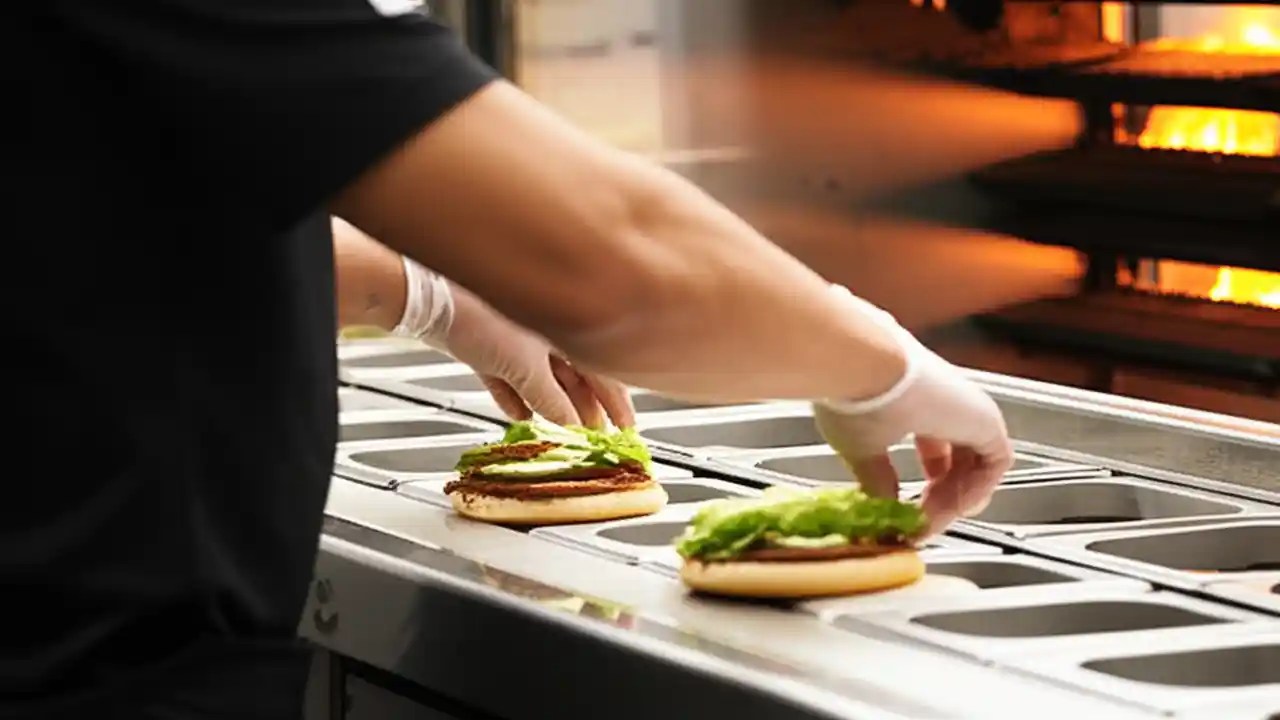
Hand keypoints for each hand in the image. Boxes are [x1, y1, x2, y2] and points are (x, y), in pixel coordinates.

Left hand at [395, 258, 634, 427]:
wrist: (425, 300)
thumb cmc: (478, 317)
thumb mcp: (524, 368)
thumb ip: (552, 400)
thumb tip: (574, 426)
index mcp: (564, 327)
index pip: (603, 370)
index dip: (617, 401)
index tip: (627, 427)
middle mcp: (544, 332)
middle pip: (577, 376)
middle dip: (589, 407)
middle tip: (601, 435)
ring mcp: (515, 339)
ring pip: (545, 380)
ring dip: (556, 406)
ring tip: (568, 431)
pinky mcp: (485, 347)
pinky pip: (507, 378)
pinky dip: (516, 397)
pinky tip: (521, 415)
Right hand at [812, 286, 1012, 534]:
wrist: (862, 364)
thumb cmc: (852, 394)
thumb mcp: (860, 447)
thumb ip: (876, 478)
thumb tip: (882, 505)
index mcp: (915, 400)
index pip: (934, 445)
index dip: (927, 483)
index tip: (906, 510)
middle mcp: (946, 401)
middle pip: (958, 456)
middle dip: (942, 495)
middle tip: (921, 524)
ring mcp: (968, 407)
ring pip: (978, 461)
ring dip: (956, 498)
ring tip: (931, 523)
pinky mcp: (986, 418)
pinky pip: (996, 463)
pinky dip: (978, 490)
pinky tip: (952, 509)